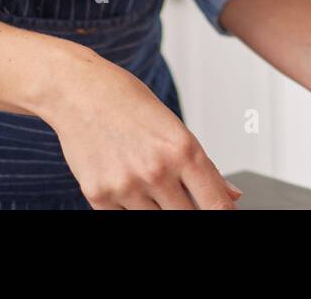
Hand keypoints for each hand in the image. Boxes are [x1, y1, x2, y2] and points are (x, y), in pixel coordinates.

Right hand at [44, 45, 240, 209]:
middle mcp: (157, 170)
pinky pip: (123, 218)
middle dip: (187, 209)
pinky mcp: (98, 196)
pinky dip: (128, 207)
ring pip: (154, 220)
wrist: (79, 91)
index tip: (224, 215)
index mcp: (183, 149)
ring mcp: (126, 186)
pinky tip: (124, 181)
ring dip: (156, 206)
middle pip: (186, 217)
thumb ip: (203, 167)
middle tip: (177, 191)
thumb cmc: (128, 102)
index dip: (223, 214)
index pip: (215, 204)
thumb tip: (231, 196)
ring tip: (146, 177)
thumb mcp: (174, 127)